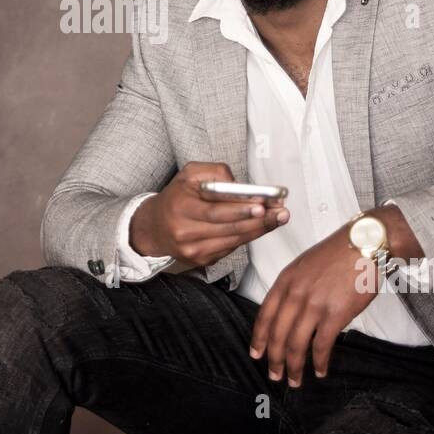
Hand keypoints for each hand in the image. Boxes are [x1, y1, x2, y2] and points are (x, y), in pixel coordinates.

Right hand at [130, 161, 289, 266]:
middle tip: (280, 212)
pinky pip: (230, 248)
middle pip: (228, 227)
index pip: (215, 209)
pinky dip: (246, 237)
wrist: (154, 228)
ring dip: (259, 229)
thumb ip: (214, 173)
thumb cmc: (176, 197)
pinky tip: (260, 227)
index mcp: (180, 207)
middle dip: (258, 219)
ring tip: (278, 218)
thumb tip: (241, 186)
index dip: (241, 208)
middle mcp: (184, 231)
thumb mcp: (189, 174)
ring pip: (233, 240)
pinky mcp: (201, 260)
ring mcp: (193, 250)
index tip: (264, 203)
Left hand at [248, 225, 379, 387]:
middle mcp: (295, 294)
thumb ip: (293, 288)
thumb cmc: (338, 254)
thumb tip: (289, 313)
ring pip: (296, 344)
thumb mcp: (304, 265)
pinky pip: (321, 345)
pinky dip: (319, 362)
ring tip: (295, 380)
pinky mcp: (335, 314)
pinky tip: (319, 370)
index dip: (259, 338)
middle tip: (275, 375)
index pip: (264, 315)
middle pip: (277, 334)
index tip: (256, 354)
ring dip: (294, 366)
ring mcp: (314, 304)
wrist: (364, 244)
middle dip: (274, 360)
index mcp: (285, 280)